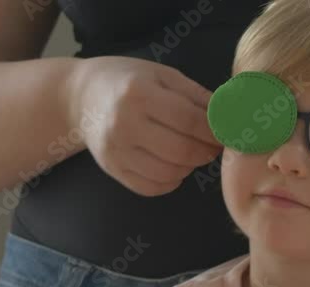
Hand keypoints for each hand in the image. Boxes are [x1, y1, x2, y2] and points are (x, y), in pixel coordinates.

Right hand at [66, 56, 222, 196]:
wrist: (81, 97)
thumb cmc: (128, 81)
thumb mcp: (162, 76)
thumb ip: (196, 96)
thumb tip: (228, 117)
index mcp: (138, 93)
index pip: (190, 121)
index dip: (214, 132)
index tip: (226, 134)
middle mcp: (123, 123)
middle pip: (181, 151)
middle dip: (205, 152)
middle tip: (213, 147)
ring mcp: (115, 150)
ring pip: (168, 173)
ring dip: (190, 168)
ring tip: (193, 154)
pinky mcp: (112, 169)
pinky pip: (151, 187)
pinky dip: (171, 181)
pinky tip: (174, 166)